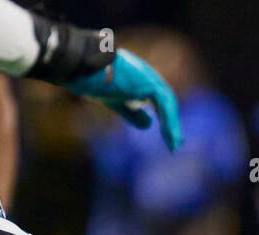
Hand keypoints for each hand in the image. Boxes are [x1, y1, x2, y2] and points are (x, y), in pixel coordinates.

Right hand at [66, 49, 183, 150]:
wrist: (83, 66)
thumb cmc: (93, 80)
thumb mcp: (116, 101)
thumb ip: (133, 113)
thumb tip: (149, 125)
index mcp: (139, 78)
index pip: (158, 99)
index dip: (164, 116)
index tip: (168, 134)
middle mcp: (147, 76)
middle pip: (166, 102)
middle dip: (171, 122)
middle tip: (176, 142)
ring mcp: (148, 76)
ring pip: (167, 104)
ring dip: (172, 125)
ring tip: (174, 144)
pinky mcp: (148, 82)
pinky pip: (163, 104)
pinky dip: (169, 121)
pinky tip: (171, 136)